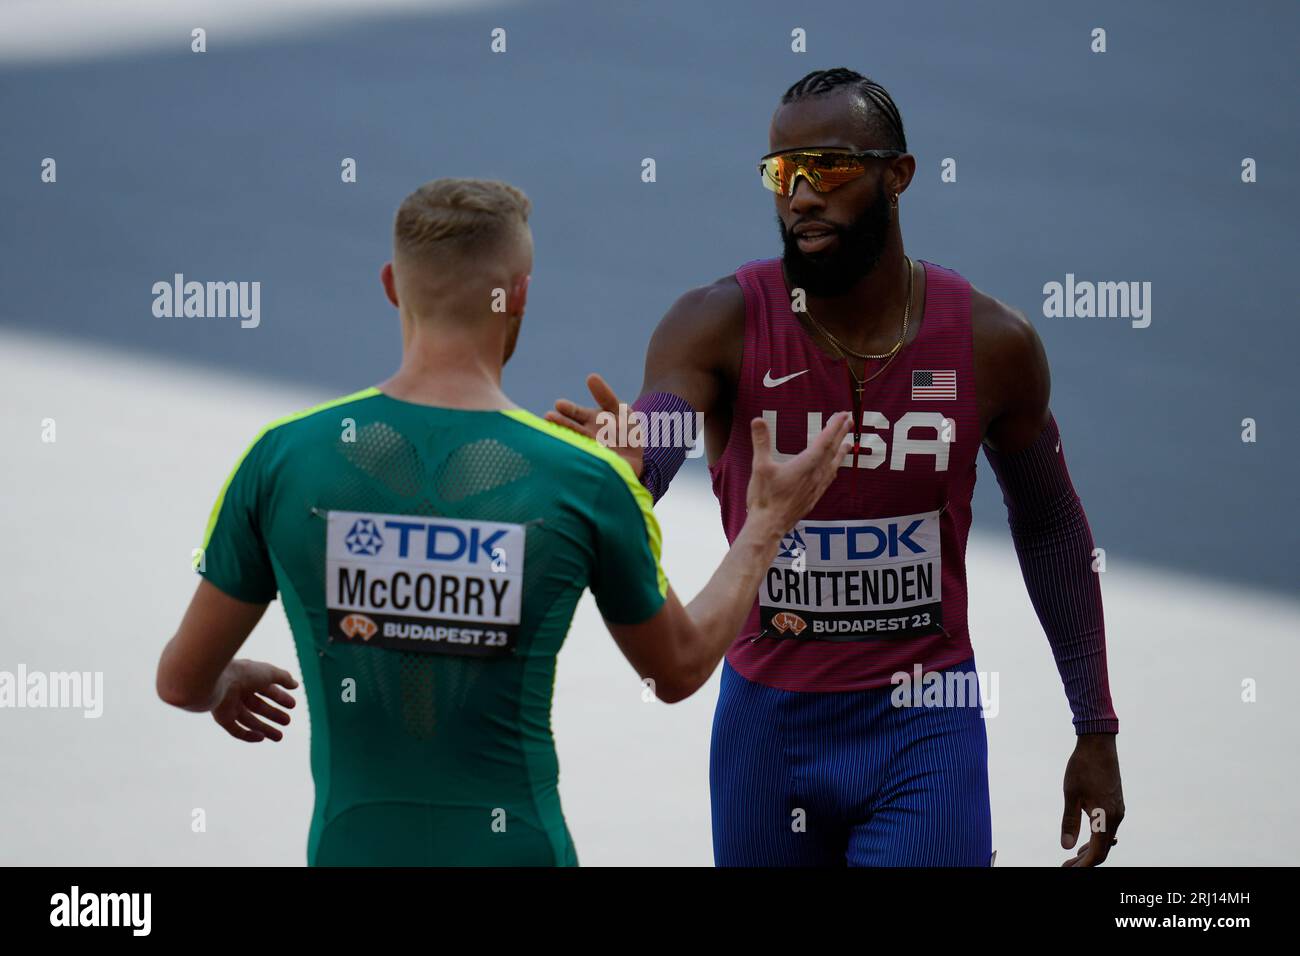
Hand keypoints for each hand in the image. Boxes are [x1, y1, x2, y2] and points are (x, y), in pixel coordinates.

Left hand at [210, 659, 298, 742]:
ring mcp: (230, 706)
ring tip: (280, 737)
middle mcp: (239, 692)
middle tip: (287, 721)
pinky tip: (262, 738)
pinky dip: (248, 736)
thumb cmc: (244, 674)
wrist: (217, 682)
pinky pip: (236, 730)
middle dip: (274, 714)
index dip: (280, 697)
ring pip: (249, 721)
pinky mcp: (222, 718)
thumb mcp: (269, 673)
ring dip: (265, 729)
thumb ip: (284, 678)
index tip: (293, 705)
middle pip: (259, 706)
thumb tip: (296, 685)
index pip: (267, 690)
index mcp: (249, 678)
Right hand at [545, 373, 644, 478]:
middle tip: (547, 417)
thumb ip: (605, 396)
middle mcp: (583, 435)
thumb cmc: (626, 431)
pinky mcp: (590, 467)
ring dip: (562, 440)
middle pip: (570, 428)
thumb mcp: (620, 410)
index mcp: (588, 420)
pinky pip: (582, 464)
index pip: (575, 412)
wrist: (636, 459)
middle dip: (559, 423)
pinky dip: (575, 460)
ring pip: (573, 445)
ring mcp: (586, 451)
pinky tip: (567, 458)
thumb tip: (591, 376)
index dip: (567, 409)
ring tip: (550, 435)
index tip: (559, 404)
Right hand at [746, 412, 851, 535]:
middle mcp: (816, 475)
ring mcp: (817, 487)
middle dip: (841, 433)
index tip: (843, 414)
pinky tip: (834, 469)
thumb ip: (761, 442)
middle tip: (850, 420)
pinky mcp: (814, 497)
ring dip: (841, 451)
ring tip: (849, 443)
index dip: (834, 426)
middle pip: (833, 450)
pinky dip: (834, 467)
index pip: (824, 440)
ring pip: (834, 464)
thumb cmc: (765, 498)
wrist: (769, 526)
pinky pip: (829, 478)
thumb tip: (757, 420)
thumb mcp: (760, 467)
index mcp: (806, 464)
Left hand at [1060, 733, 1124, 865]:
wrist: (1099, 744)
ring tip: (1074, 855)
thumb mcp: (1071, 794)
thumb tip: (1066, 846)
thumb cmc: (1083, 767)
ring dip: (1091, 849)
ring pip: (1106, 839)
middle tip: (1067, 864)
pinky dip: (1097, 837)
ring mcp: (1118, 810)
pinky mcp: (1116, 804)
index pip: (1097, 853)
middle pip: (1103, 849)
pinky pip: (1109, 828)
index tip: (1067, 868)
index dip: (1083, 864)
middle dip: (1085, 860)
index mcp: (1106, 817)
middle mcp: (1116, 816)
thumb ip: (1070, 821)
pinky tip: (1087, 839)